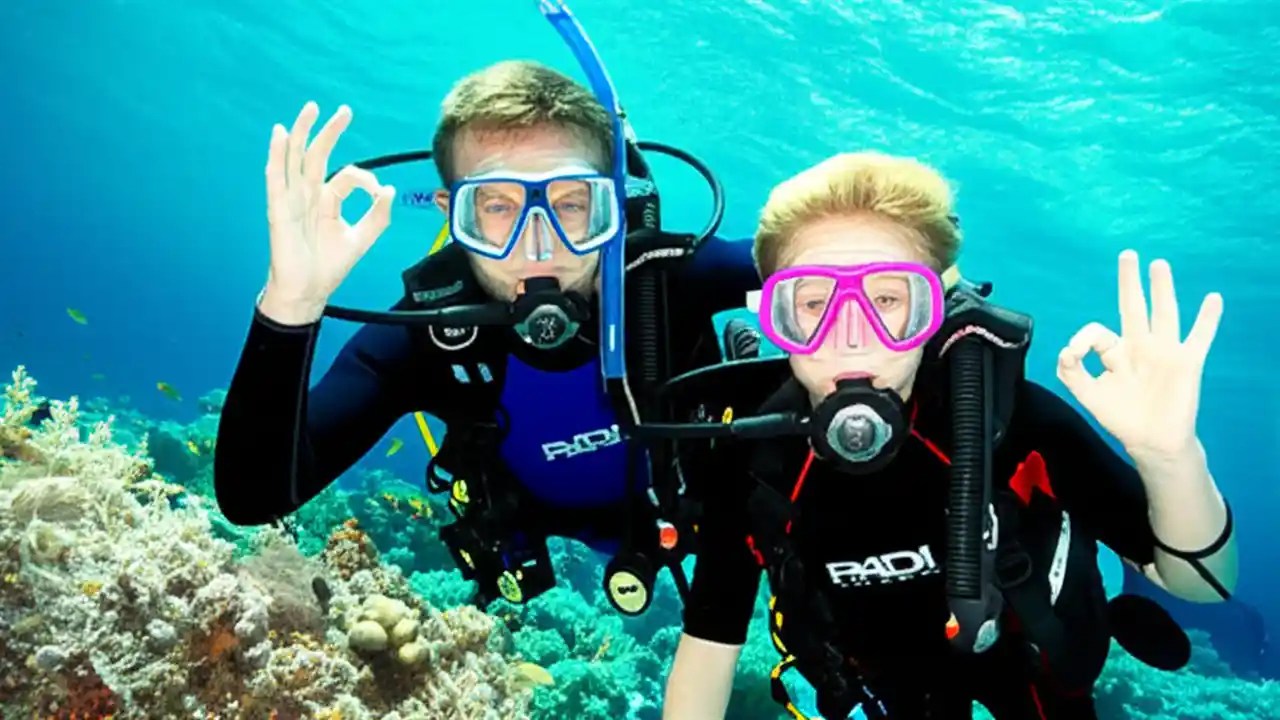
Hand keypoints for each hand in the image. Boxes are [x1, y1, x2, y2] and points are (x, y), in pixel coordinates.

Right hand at [261, 102, 394, 323]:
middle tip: (343, 110)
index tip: (380, 192)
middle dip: (329, 131)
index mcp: (327, 201)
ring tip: (310, 109)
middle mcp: (308, 195)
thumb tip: (390, 190)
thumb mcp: (362, 239)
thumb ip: (378, 216)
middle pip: (316, 155)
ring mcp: (292, 200)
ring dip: (302, 132)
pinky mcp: (279, 209)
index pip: (346, 176)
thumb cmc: (329, 267)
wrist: (308, 291)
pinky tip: (279, 134)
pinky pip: (276, 177)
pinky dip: (276, 154)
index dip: (365, 179)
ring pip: (295, 158)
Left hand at [1056, 250, 1223, 459]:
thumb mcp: (1089, 396)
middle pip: (1134, 307)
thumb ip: (1072, 374)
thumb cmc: (1121, 417)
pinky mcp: (1186, 363)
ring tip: (1158, 265)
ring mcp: (1164, 352)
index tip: (1072, 355)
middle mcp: (1140, 346)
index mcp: (1116, 352)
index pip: (1097, 332)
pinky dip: (1207, 319)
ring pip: (1164, 313)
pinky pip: (1199, 337)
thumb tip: (1064, 351)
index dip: (1082, 339)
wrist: (1151, 441)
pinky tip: (1213, 299)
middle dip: (1130, 282)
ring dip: (1162, 289)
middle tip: (1127, 255)